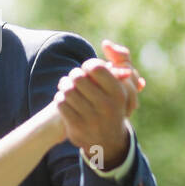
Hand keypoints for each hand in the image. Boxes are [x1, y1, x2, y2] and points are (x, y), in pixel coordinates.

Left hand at [54, 40, 144, 169]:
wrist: (109, 141)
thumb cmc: (114, 103)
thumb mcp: (124, 83)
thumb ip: (120, 59)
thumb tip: (106, 44)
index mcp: (119, 93)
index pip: (95, 67)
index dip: (88, 65)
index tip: (88, 70)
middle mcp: (107, 107)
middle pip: (78, 77)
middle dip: (74, 74)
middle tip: (75, 77)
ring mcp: (91, 119)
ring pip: (67, 90)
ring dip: (64, 85)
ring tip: (67, 86)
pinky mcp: (76, 127)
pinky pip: (60, 103)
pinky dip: (60, 98)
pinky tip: (65, 99)